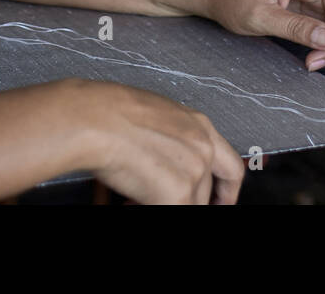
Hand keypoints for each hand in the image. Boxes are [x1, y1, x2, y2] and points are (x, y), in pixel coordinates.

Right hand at [71, 79, 244, 203]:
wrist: (94, 119)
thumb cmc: (110, 113)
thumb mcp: (156, 118)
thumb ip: (173, 142)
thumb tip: (168, 165)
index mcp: (199, 125)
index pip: (230, 167)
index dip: (224, 192)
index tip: (216, 201)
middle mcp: (203, 147)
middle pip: (207, 192)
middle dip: (186, 200)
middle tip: (165, 200)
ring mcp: (194, 171)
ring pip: (189, 204)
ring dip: (163, 203)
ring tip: (134, 197)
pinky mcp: (179, 193)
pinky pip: (172, 211)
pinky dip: (147, 207)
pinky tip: (130, 200)